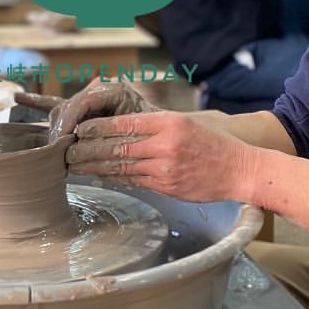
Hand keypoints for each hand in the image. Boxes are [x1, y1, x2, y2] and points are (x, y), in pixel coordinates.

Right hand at [14, 81, 156, 141]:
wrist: (159, 134)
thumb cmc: (151, 131)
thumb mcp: (133, 130)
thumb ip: (108, 133)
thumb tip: (79, 139)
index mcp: (111, 89)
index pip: (80, 102)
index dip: (68, 121)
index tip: (62, 140)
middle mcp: (95, 90)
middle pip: (66, 108)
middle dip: (61, 130)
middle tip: (58, 152)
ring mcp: (86, 99)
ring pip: (60, 112)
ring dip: (56, 130)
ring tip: (54, 146)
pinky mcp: (79, 110)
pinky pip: (55, 105)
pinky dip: (37, 102)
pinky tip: (19, 98)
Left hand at [67, 109, 256, 199]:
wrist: (240, 169)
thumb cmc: (212, 143)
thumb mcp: (186, 122)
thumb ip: (155, 123)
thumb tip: (122, 125)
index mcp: (168, 123)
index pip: (125, 123)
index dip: (98, 127)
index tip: (80, 129)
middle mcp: (165, 144)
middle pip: (118, 145)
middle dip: (89, 149)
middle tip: (68, 151)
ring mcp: (166, 167)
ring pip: (122, 165)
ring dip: (95, 166)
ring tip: (75, 165)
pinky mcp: (167, 186)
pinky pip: (134, 181)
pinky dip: (114, 177)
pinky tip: (100, 175)